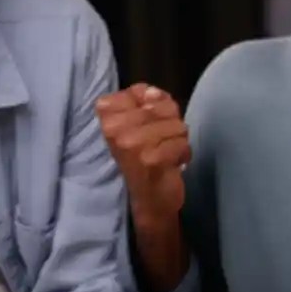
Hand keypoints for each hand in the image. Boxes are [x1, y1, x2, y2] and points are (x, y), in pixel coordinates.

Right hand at [97, 83, 189, 222]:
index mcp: (107, 117)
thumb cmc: (143, 159)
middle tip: (160, 143)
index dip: (153, 103)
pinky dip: (183, 154)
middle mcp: (116, 129)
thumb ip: (146, 101)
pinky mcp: (152, 159)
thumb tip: (153, 92)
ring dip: (178, 140)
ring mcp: (133, 144)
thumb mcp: (138, 125)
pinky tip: (171, 164)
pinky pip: (182, 143)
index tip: (148, 123)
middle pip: (163, 107)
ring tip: (165, 153)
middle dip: (170, 124)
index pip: (139, 91)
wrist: (149, 200)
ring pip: (177, 125)